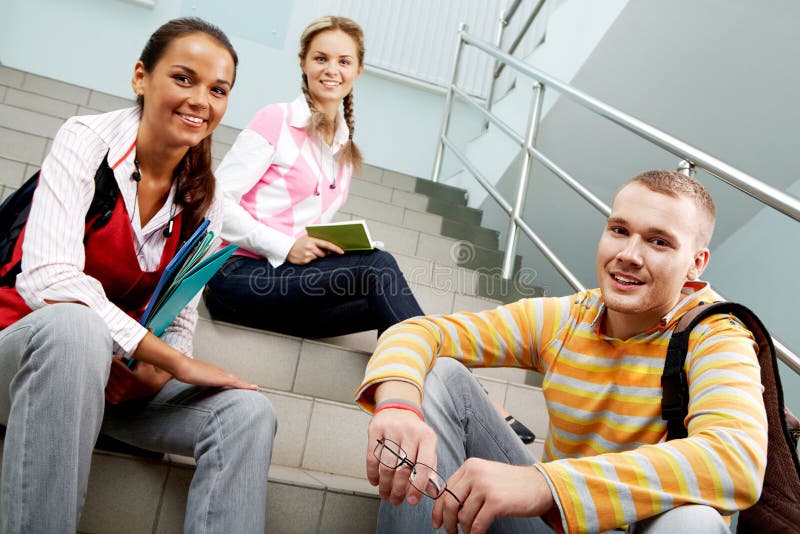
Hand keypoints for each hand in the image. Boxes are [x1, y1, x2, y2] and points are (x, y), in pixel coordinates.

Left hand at [105, 356, 170, 403]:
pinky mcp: (115, 400)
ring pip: (104, 379)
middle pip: (108, 371)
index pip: (114, 364)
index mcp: (130, 379)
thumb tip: (148, 331)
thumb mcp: (145, 361)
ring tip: (116, 369)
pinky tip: (113, 378)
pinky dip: (106, 382)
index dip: (116, 357)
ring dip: (108, 372)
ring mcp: (118, 396)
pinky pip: (104, 388)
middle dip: (111, 364)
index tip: (121, 356)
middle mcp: (123, 389)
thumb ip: (140, 350)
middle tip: (117, 361)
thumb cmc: (149, 372)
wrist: (153, 388)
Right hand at [170, 357, 258, 390]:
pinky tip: (251, 388)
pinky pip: (236, 383)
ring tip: (255, 388)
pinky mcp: (220, 378)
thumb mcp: (184, 376)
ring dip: (245, 385)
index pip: (224, 377)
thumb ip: (185, 379)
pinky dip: (245, 386)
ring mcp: (219, 374)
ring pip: (236, 380)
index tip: (238, 385)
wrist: (179, 364)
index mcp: (210, 372)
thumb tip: (177, 383)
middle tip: (252, 387)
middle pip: (233, 378)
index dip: (233, 382)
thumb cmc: (179, 370)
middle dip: (242, 383)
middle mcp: (217, 371)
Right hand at [287, 236, 343, 264]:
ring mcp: (307, 255)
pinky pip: (313, 262)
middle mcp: (310, 247)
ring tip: (309, 253)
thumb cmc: (298, 243)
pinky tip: (305, 256)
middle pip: (324, 254)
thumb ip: (317, 241)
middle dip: (325, 254)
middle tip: (322, 252)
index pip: (327, 244)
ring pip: (319, 258)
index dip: (335, 248)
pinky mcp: (305, 261)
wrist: (285, 248)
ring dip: (317, 257)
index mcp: (311, 240)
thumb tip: (330, 247)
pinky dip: (312, 260)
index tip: (342, 252)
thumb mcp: (307, 238)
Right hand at [366, 382, 435, 506]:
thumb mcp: (428, 445)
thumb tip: (432, 492)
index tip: (412, 501)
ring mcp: (392, 429)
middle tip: (395, 500)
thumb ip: (430, 467)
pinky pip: (372, 456)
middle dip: (398, 490)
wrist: (398, 408)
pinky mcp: (376, 429)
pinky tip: (375, 481)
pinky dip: (372, 473)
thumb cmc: (415, 432)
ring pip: (387, 464)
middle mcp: (411, 431)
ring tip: (385, 494)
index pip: (424, 466)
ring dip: (385, 485)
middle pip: (403, 468)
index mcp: (427, 437)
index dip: (417, 487)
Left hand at [431, 459, 553, 533]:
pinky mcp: (496, 502)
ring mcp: (485, 487)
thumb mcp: (486, 476)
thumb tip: (448, 507)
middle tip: (450, 533)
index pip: (445, 489)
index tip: (437, 522)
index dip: (437, 509)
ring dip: (464, 531)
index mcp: (470, 466)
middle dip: (447, 522)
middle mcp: (475, 473)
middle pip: (449, 503)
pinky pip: (477, 525)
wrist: (541, 485)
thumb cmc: (513, 484)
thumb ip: (468, 486)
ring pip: (462, 516)